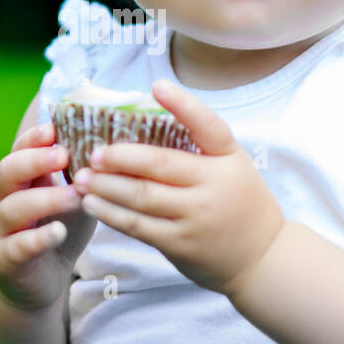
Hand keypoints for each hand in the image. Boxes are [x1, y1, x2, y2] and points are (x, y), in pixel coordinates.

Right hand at [0, 121, 97, 313]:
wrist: (34, 282)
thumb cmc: (56, 229)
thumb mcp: (71, 197)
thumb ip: (82, 176)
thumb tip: (116, 146)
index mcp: (19, 179)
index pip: (19, 149)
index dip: (34, 138)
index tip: (55, 127)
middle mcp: (2, 200)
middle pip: (7, 172)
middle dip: (34, 161)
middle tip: (63, 155)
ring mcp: (0, 230)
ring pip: (13, 209)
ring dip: (44, 199)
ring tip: (74, 195)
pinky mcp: (6, 260)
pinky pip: (19, 246)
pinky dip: (38, 238)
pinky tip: (59, 232)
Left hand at [70, 78, 284, 296]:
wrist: (261, 257)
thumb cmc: (238, 201)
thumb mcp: (232, 166)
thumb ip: (199, 146)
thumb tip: (145, 118)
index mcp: (229, 159)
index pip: (208, 126)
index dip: (183, 104)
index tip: (158, 85)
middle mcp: (214, 185)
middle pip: (159, 164)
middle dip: (119, 157)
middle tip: (93, 153)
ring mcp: (196, 217)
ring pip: (141, 196)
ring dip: (105, 186)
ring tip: (82, 178)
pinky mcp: (180, 244)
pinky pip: (138, 225)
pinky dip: (111, 213)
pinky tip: (93, 204)